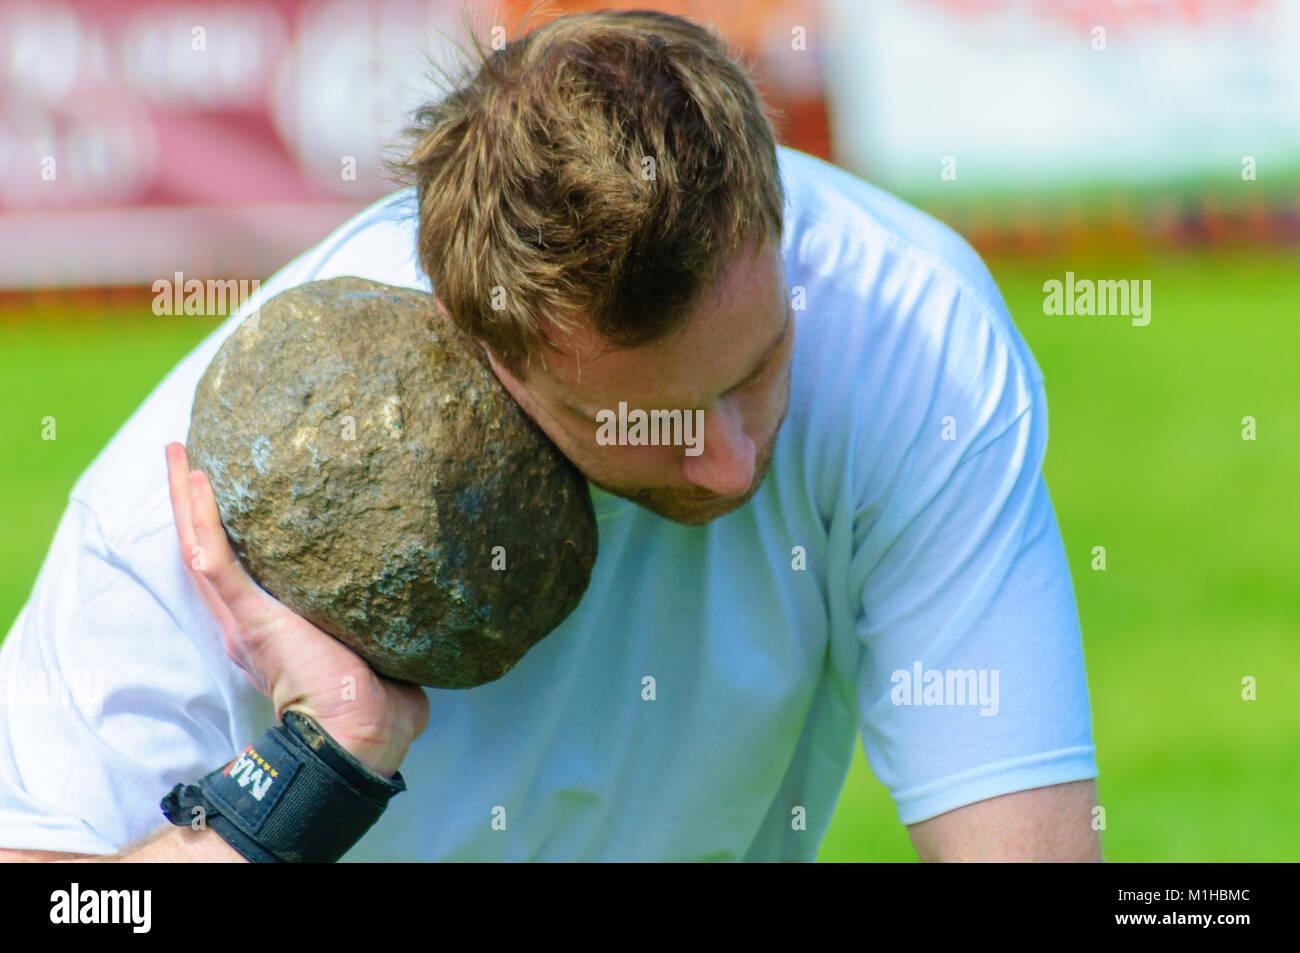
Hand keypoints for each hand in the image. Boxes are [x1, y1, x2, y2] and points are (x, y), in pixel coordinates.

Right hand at [165, 442, 428, 775]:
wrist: (360, 736)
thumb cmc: (377, 708)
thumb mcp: (375, 650)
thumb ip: (382, 623)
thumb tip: (418, 600)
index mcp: (273, 632)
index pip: (241, 572)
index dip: (226, 534)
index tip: (224, 494)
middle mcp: (248, 622)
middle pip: (208, 550)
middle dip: (192, 504)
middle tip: (182, 455)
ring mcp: (246, 620)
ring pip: (201, 547)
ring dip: (185, 500)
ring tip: (176, 453)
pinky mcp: (253, 621)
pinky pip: (216, 562)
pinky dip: (201, 520)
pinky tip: (194, 479)